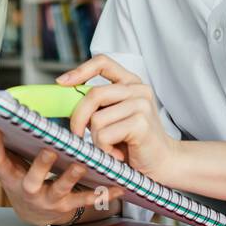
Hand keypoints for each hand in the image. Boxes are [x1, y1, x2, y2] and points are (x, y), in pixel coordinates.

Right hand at [0, 123, 122, 225]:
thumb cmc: (19, 179)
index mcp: (10, 176)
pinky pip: (87, 200)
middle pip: (32, 178)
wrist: (35, 214)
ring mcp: (49, 198)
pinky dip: (104, 192)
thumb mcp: (0, 164)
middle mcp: (29, 189)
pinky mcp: (69, 205)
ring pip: (61, 189)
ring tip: (83, 163)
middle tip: (47, 149)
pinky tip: (117, 184)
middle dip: (40, 165)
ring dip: (72, 176)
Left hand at [58, 55, 181, 182]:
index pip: (103, 62)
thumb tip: (66, 98)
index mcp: (131, 83)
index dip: (80, 70)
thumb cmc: (133, 142)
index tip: (62, 82)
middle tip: (77, 135)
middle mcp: (138, 90)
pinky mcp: (141, 123)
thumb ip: (98, 106)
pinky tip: (117, 155)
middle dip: (77, 118)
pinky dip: (104, 149)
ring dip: (96, 140)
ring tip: (109, 148)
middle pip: (93, 94)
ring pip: (97, 119)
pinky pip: (104, 135)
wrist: (163, 163)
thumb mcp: (114, 118)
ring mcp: (141, 105)